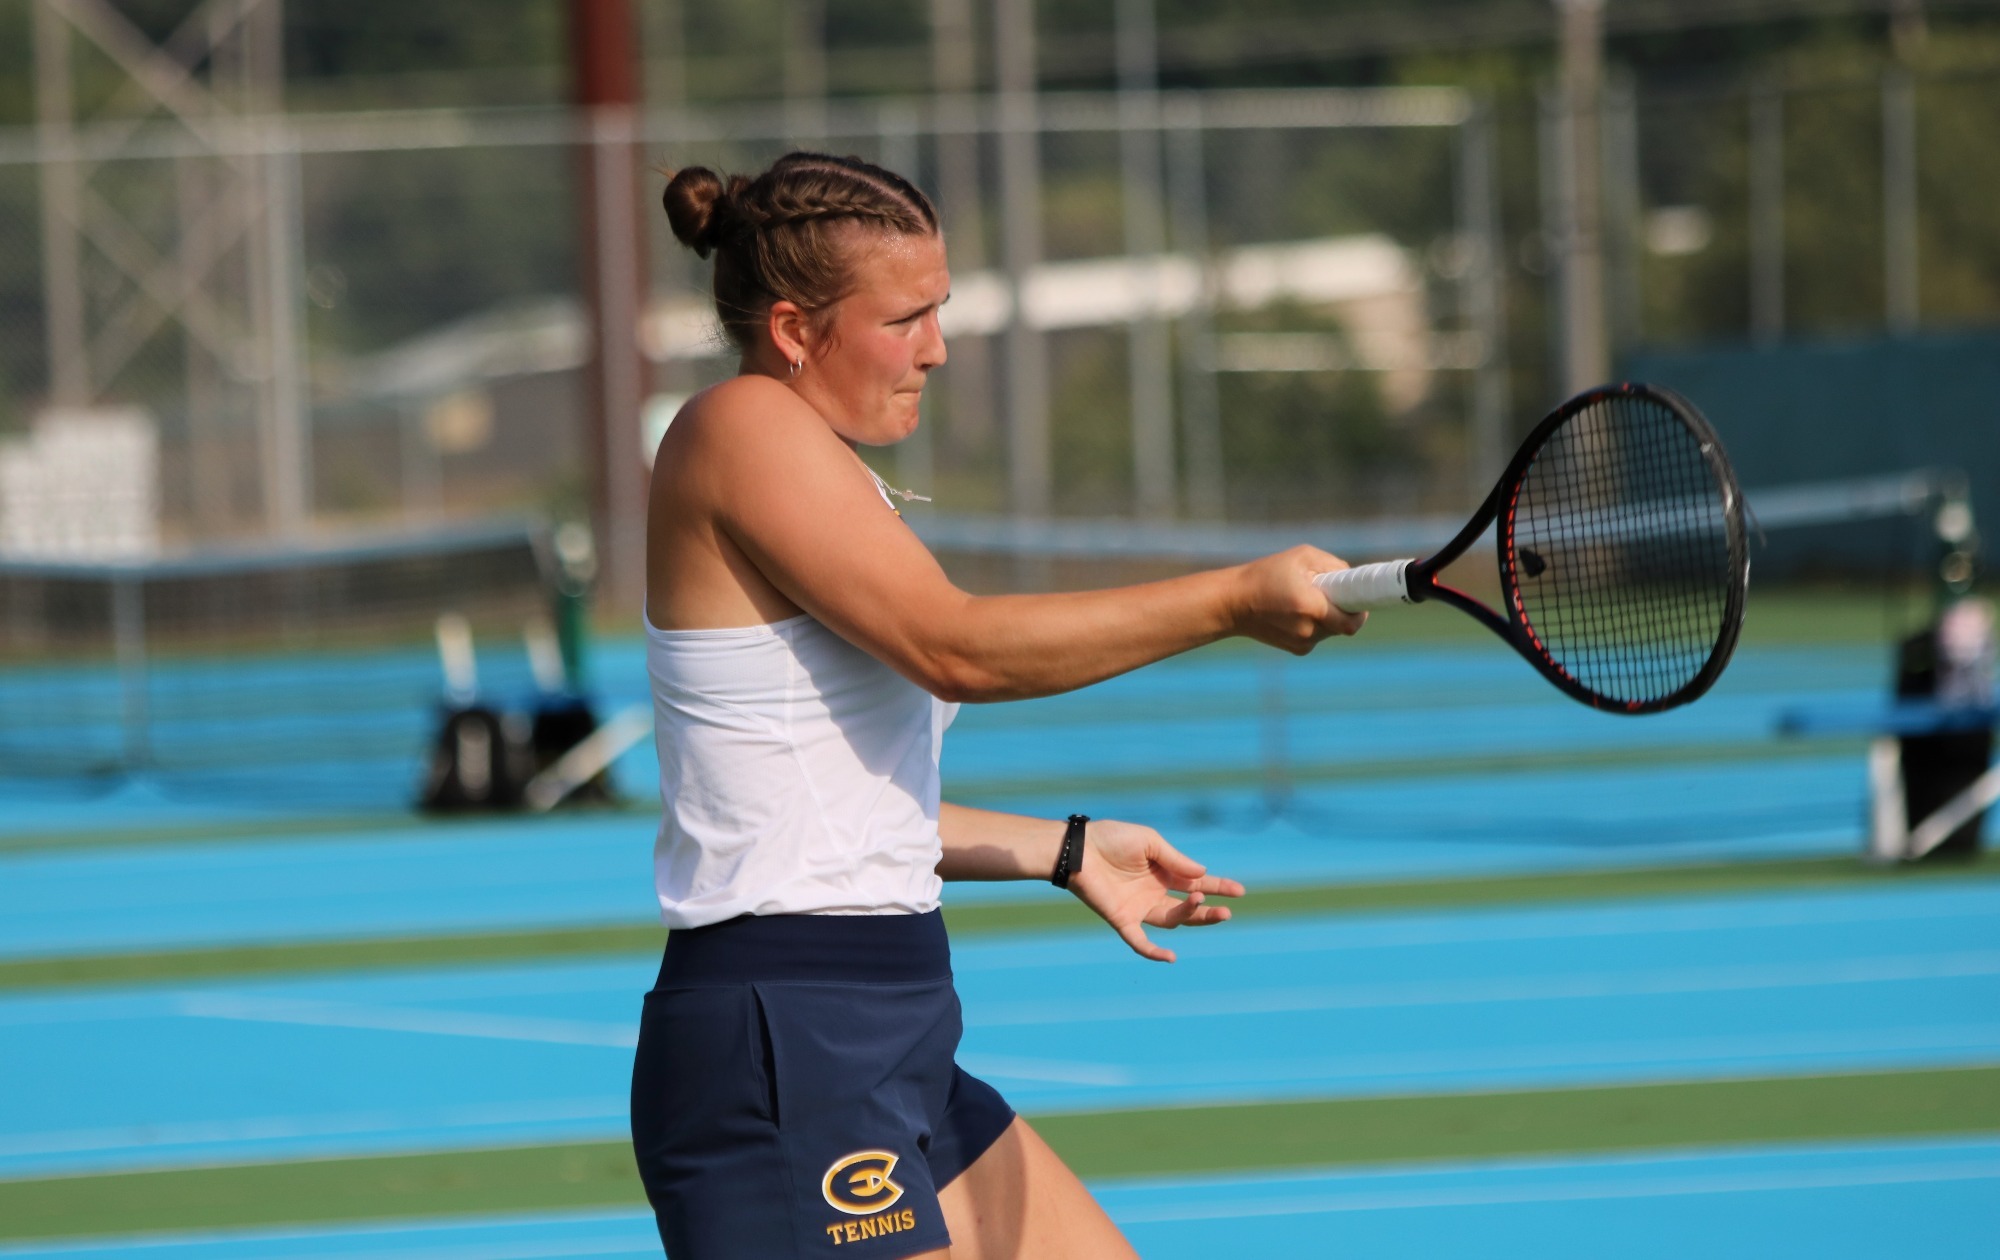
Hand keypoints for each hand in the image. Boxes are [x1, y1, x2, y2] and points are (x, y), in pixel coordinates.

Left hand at [1067, 819, 1244, 962]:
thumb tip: (1202, 873)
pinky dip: (1153, 952)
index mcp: (1163, 872)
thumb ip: (1175, 859)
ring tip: (1199, 900)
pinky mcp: (1122, 919)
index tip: (1239, 891)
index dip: (1218, 887)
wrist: (1079, 849)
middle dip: (1209, 910)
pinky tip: (1170, 958)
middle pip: (1188, 908)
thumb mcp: (1149, 841)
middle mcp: (1154, 892)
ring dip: (1188, 914)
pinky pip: (1139, 941)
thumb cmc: (1112, 839)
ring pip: (1171, 920)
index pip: (1196, 882)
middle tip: (1228, 911)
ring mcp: (1139, 908)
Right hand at [1233, 545, 1366, 653]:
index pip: (1352, 621)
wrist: (1233, 603)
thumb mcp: (1301, 557)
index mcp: (1311, 606)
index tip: (1361, 599)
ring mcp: (1303, 643)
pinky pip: (1319, 635)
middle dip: (1342, 608)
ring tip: (1304, 599)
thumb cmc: (1266, 574)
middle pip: (1343, 624)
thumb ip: (1333, 565)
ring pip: (1332, 630)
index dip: (1361, 611)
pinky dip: (1315, 624)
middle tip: (1329, 591)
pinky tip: (1295, 612)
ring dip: (1328, 616)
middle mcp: (1309, 630)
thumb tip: (1351, 577)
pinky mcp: (1297, 649)